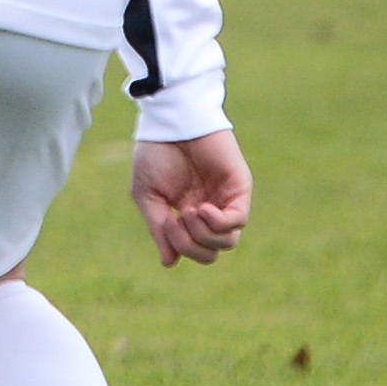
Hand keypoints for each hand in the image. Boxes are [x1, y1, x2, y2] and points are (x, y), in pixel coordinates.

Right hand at [131, 129, 251, 266]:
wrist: (171, 122)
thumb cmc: (155, 153)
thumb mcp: (148, 197)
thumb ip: (159, 229)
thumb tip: (169, 263)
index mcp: (188, 214)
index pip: (195, 250)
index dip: (179, 246)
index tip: (166, 222)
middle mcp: (210, 211)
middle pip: (211, 251)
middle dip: (190, 244)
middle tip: (176, 219)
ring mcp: (226, 200)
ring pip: (227, 242)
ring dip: (203, 234)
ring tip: (188, 211)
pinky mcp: (238, 189)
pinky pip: (237, 221)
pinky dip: (218, 223)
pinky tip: (201, 208)